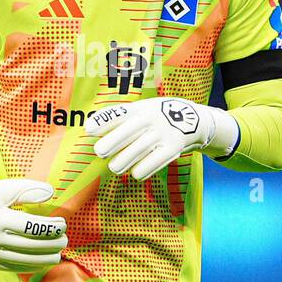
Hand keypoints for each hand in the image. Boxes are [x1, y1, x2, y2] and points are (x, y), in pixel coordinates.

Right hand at [0, 163, 67, 270]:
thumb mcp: (6, 188)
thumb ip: (29, 190)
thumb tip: (51, 192)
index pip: (31, 227)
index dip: (50, 228)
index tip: (63, 224)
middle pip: (31, 245)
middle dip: (52, 243)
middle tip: (65, 239)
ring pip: (25, 259)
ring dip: (45, 258)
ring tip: (59, 253)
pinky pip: (15, 267)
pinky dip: (32, 266)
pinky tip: (44, 262)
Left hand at [86, 97, 237, 180]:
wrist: (192, 119)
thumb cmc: (154, 117)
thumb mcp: (140, 109)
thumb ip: (117, 118)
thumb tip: (89, 129)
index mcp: (139, 109)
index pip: (119, 113)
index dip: (103, 121)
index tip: (89, 130)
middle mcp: (150, 120)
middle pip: (126, 134)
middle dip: (109, 145)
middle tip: (100, 152)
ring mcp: (162, 134)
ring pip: (135, 154)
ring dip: (121, 163)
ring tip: (116, 167)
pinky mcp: (172, 149)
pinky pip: (149, 166)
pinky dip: (139, 171)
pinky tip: (135, 172)